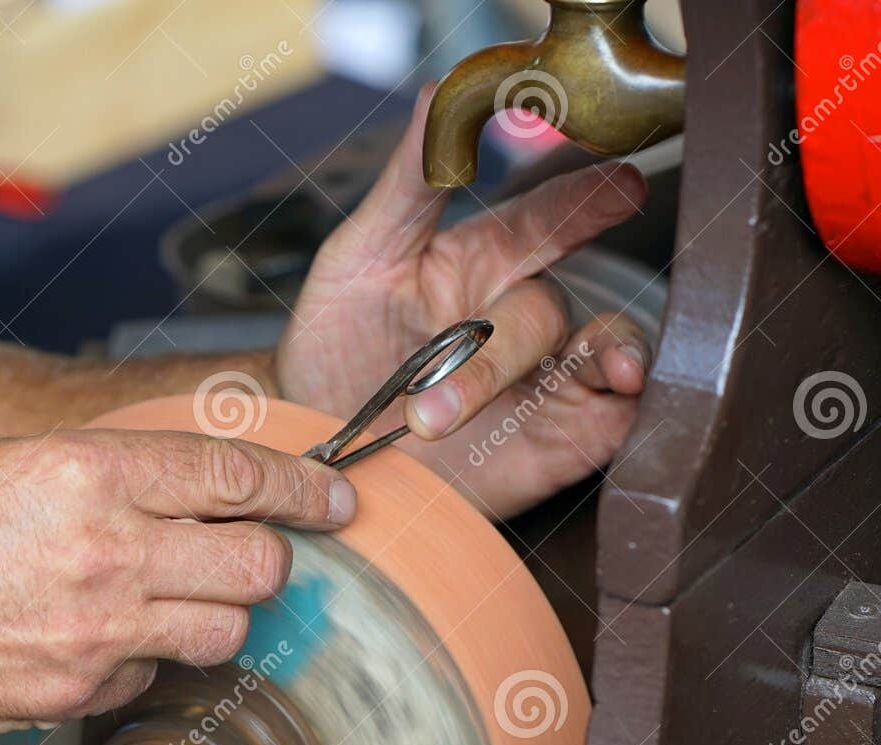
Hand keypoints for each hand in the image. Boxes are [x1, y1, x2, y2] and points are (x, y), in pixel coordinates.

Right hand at [0, 430, 354, 734]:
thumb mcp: (6, 459)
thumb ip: (104, 472)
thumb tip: (186, 486)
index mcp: (88, 470)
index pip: (238, 471)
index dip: (303, 484)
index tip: (333, 495)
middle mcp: (106, 549)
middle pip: (260, 563)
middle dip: (271, 557)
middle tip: (253, 553)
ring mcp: (96, 631)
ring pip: (225, 630)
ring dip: (215, 613)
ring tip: (167, 599)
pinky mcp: (75, 694)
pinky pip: (151, 679)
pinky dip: (142, 662)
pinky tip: (92, 641)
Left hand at [277, 88, 651, 519]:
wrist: (317, 445)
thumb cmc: (334, 343)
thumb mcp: (358, 256)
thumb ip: (407, 183)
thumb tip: (437, 95)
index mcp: (484, 260)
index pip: (549, 218)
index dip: (587, 200)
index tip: (621, 187)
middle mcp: (521, 314)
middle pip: (547, 308)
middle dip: (497, 353)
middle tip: (431, 402)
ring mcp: (547, 377)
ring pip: (605, 351)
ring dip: (600, 360)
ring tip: (603, 374)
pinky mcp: (562, 439)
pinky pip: (620, 418)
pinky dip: (632, 406)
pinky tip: (621, 398)